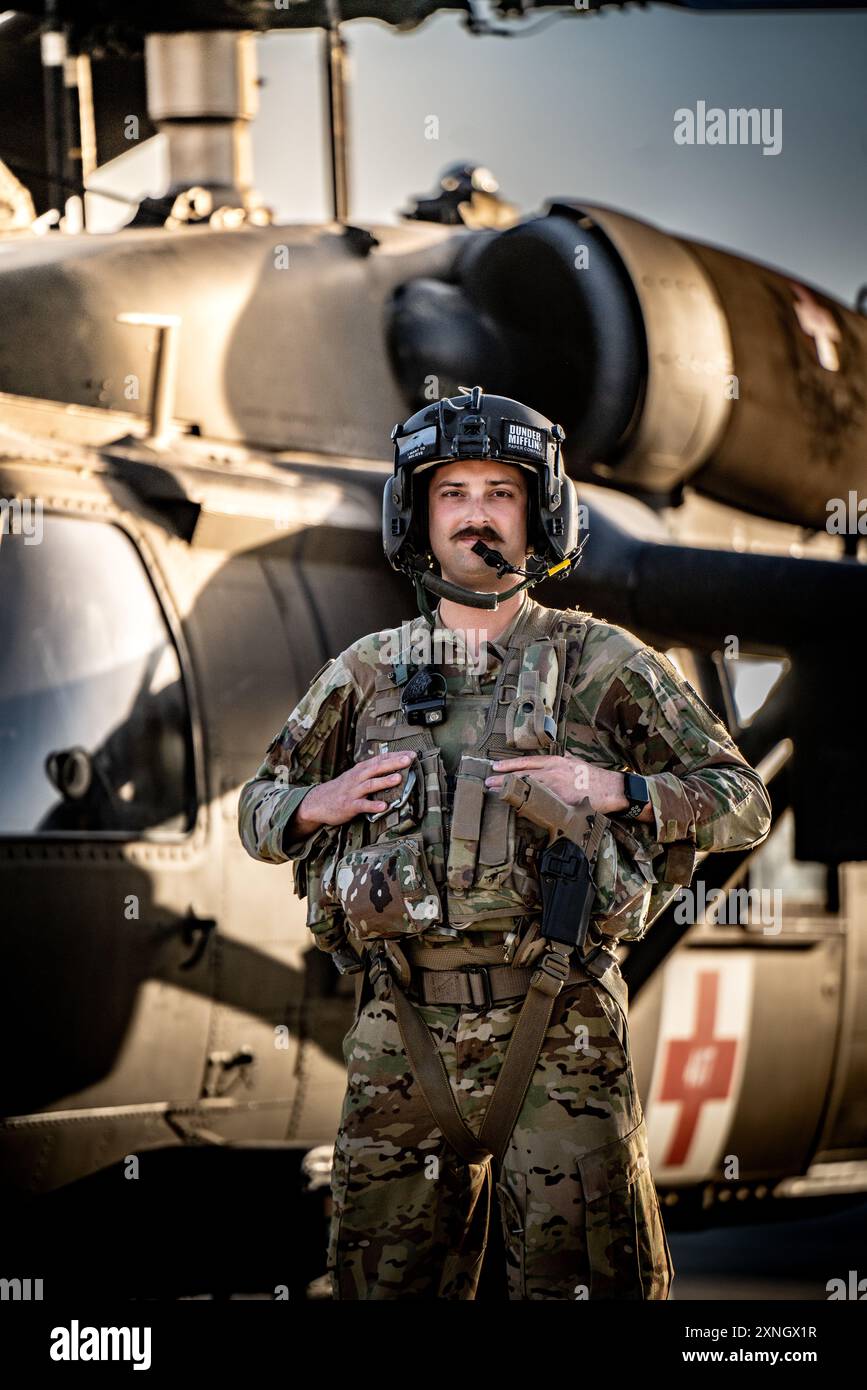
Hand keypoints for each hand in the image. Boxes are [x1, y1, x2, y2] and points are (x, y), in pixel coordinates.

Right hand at [290, 752, 414, 833]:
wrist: (317, 802)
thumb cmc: (341, 789)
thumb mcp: (355, 776)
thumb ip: (371, 771)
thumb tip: (393, 766)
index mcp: (361, 769)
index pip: (380, 759)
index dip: (396, 755)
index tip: (411, 753)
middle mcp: (357, 778)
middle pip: (377, 768)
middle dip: (393, 763)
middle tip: (409, 760)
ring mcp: (353, 791)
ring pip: (370, 784)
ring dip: (384, 781)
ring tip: (398, 778)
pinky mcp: (349, 805)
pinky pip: (362, 805)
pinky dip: (373, 805)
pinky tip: (384, 806)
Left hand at [484, 755, 630, 813]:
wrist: (609, 789)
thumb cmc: (592, 776)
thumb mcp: (575, 761)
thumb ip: (563, 759)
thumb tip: (556, 757)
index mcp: (555, 761)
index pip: (526, 762)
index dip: (509, 764)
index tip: (494, 767)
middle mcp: (552, 772)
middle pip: (522, 775)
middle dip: (503, 779)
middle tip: (488, 782)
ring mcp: (555, 788)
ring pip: (526, 789)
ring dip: (510, 792)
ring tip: (496, 794)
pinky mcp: (560, 802)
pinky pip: (539, 805)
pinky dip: (526, 806)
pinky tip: (515, 808)